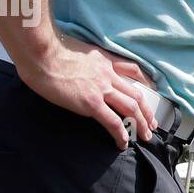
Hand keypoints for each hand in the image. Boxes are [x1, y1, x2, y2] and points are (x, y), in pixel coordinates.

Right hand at [15, 34, 157, 148]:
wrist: (41, 54)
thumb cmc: (48, 51)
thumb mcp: (75, 50)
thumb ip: (84, 60)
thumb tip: (79, 68)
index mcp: (103, 60)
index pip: (132, 70)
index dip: (145, 83)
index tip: (151, 93)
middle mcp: (107, 74)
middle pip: (136, 94)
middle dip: (147, 111)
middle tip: (152, 124)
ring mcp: (101, 88)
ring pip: (131, 108)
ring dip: (141, 124)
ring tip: (144, 137)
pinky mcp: (91, 102)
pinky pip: (112, 121)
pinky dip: (120, 134)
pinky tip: (122, 142)